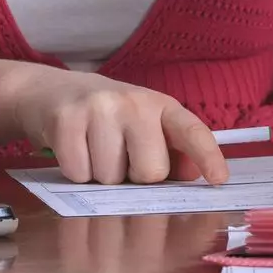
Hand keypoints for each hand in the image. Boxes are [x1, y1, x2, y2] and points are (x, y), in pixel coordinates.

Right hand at [4, 65, 227, 186]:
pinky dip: (76, 173)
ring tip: (96, 152)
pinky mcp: (67, 120)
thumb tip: (193, 174)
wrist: (53, 92)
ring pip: (111, 178)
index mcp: (161, 106)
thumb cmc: (110, 119)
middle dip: (135, 177)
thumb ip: (172, 152)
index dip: (208, 156)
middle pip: (150, 171)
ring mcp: (99, 108)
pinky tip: (76, 151)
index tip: (219, 180)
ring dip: (102, 177)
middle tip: (122, 159)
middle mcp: (134, 102)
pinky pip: (79, 174)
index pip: (191, 131)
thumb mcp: (145, 127)